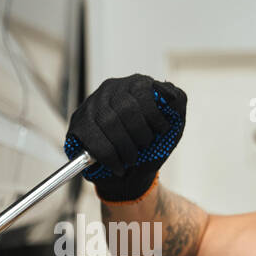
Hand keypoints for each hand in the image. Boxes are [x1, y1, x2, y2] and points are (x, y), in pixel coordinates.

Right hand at [63, 73, 186, 202]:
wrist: (132, 172)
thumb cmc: (154, 144)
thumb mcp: (173, 122)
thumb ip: (177, 102)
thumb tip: (169, 93)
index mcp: (135, 84)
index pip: (143, 92)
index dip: (154, 114)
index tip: (161, 131)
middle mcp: (111, 88)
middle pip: (126, 108)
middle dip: (139, 134)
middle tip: (144, 148)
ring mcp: (92, 104)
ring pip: (109, 123)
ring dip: (125, 147)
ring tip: (132, 159)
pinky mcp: (79, 122)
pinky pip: (94, 140)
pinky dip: (109, 157)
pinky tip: (118, 166)